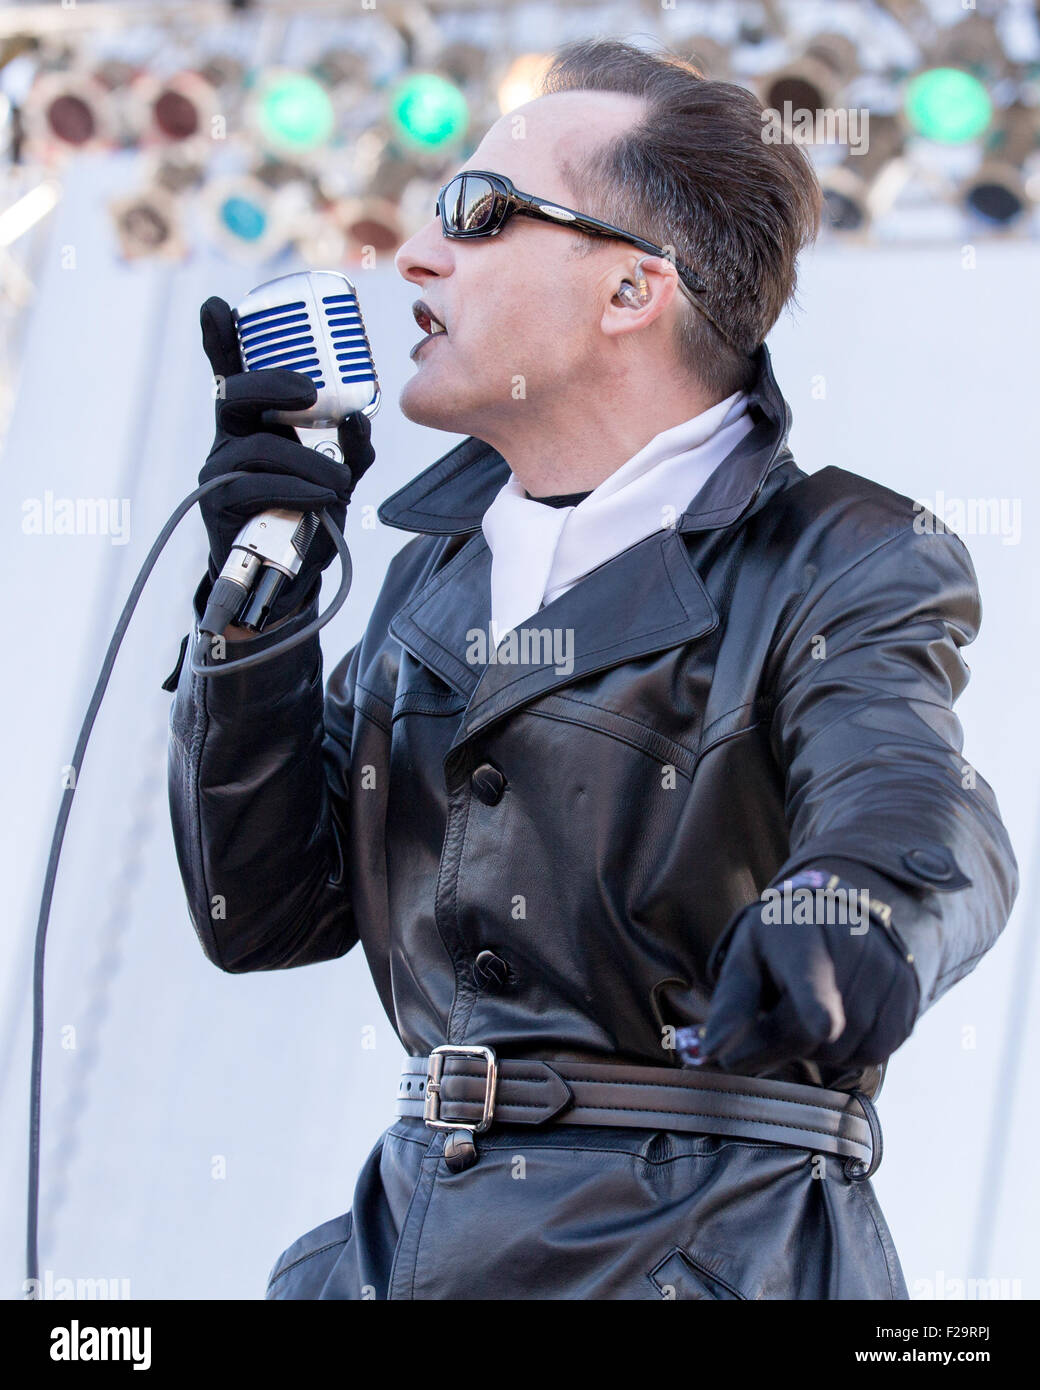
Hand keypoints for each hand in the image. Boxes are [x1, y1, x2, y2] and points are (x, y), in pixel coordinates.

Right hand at [197, 296, 375, 617]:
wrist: (287, 576)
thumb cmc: (307, 514)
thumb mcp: (337, 476)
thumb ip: (352, 447)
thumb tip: (358, 419)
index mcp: (255, 420)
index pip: (232, 372)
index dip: (220, 338)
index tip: (216, 305)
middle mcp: (231, 436)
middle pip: (237, 392)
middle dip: (274, 383)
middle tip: (310, 392)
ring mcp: (220, 468)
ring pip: (259, 446)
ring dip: (308, 463)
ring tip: (339, 483)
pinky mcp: (219, 503)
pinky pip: (257, 485)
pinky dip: (296, 489)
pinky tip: (320, 499)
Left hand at [697, 886, 919, 1072]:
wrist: (841, 911)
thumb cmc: (782, 943)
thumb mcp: (746, 957)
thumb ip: (731, 1007)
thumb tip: (711, 1056)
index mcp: (800, 934)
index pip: (811, 975)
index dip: (816, 1003)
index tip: (823, 1025)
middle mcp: (854, 948)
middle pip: (814, 1034)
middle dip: (779, 1043)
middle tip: (773, 1013)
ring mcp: (887, 971)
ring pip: (844, 1052)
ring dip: (816, 1050)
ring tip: (807, 1009)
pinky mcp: (909, 996)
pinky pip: (875, 1054)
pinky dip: (850, 1051)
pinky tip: (839, 1020)